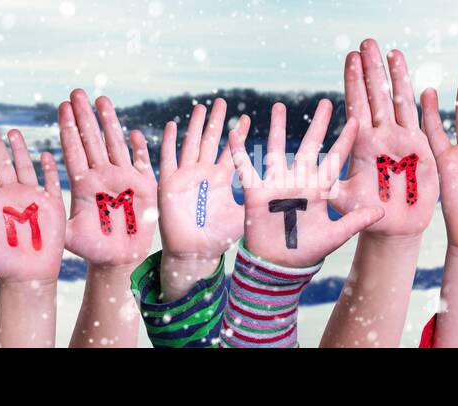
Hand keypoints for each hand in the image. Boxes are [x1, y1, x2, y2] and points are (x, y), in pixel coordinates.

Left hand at [0, 127, 66, 282]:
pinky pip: (51, 182)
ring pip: (25, 167)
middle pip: (3, 165)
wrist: (27, 277)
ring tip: (12, 132)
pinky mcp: (51, 205)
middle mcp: (11, 196)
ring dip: (19, 150)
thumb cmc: (0, 264)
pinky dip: (49, 169)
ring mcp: (31, 199)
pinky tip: (46, 154)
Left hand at [57, 89, 157, 266]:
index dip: (69, 128)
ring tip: (101, 99)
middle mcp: (102, 176)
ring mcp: (124, 179)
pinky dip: (139, 149)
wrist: (118, 259)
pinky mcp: (144, 187)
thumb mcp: (70, 237)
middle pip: (92, 140)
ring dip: (109, 123)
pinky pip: (142, 163)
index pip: (74, 150)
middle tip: (77, 92)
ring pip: (115, 145)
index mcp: (83, 184)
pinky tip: (134, 133)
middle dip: (85, 116)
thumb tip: (41, 210)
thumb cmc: (92, 249)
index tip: (62, 106)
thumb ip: (58, 224)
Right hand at [158, 98, 246, 259]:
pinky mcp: (170, 184)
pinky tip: (173, 125)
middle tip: (222, 101)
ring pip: (190, 144)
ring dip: (194, 126)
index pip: (231, 151)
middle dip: (216, 122)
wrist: (194, 253)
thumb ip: (260, 203)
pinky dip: (169, 142)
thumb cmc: (219, 238)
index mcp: (221, 179)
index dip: (237, 134)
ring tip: (200, 107)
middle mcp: (204, 174)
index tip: (245, 116)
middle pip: (210, 141)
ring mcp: (186, 177)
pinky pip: (168, 159)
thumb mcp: (244, 216)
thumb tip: (289, 199)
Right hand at [231, 101, 383, 267]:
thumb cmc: (308, 251)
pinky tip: (234, 133)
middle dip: (318, 124)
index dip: (345, 141)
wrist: (279, 264)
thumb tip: (383, 212)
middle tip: (327, 102)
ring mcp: (278, 184)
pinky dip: (239, 151)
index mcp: (319, 189)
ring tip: (278, 105)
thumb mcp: (335, 236)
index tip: (356, 121)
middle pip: (309, 146)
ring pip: (277, 148)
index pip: (335, 159)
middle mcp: (299, 181)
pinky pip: (246, 167)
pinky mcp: (257, 191)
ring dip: (277, 127)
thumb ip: (356, 221)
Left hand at [331, 39, 438, 237]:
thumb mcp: (344, 201)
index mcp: (361, 143)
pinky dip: (426, 109)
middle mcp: (382, 137)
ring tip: (394, 53)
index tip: (351, 58)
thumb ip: (331, 189)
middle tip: (367, 42)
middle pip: (377, 97)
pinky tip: (426, 89)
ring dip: (398, 79)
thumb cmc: (366, 212)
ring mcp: (403, 142)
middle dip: (373, 70)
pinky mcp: (422, 154)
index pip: (356, 105)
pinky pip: (424, 127)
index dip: (354, 82)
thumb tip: (313, 180)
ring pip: (400, 104)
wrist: (394, 227)